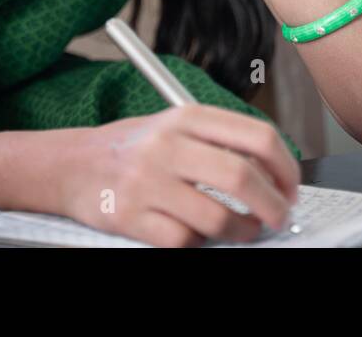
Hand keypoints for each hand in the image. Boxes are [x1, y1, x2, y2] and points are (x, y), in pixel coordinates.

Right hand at [55, 105, 301, 247]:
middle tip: (279, 218)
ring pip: (216, 216)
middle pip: (241, 176)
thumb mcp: (175, 127)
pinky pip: (182, 240)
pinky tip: (197, 234)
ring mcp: (147, 181)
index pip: (256, 136)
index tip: (291, 188)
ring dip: (241, 231)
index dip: (285, 167)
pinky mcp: (130, 216)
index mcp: (187, 117)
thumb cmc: (132, 148)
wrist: (69, 164)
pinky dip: (198, 243)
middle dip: (272, 205)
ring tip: (245, 231)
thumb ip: (219, 141)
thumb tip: (274, 173)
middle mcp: (168, 144)